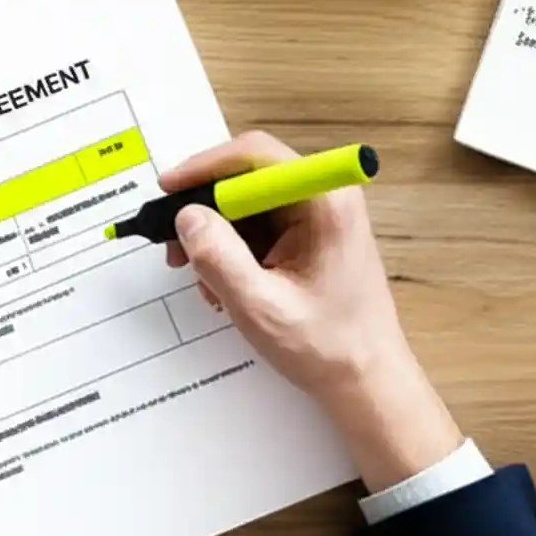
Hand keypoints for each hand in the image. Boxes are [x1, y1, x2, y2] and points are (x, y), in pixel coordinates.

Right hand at [161, 131, 460, 491]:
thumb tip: (187, 217)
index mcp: (324, 202)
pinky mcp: (309, 236)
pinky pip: (257, 228)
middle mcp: (324, 197)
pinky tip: (225, 287)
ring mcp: (317, 217)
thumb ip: (219, 258)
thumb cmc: (329, 347)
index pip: (254, 156)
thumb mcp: (261, 306)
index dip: (204, 168)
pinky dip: (232, 253)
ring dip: (216, 239)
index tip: (168, 191)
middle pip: (246, 179)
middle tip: (176, 249)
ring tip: (205, 282)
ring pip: (246, 207)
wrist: (367, 380)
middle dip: (205, 212)